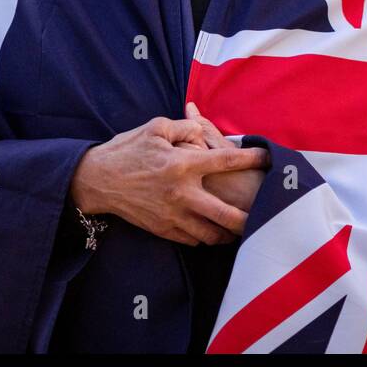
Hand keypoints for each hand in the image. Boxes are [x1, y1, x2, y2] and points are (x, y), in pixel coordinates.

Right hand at [70, 116, 268, 245]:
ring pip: (212, 234)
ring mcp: (172, 215)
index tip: (268, 157)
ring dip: (230, 232)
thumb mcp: (155, 127)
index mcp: (183, 164)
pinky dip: (207, 236)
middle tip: (265, 215)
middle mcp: (182, 193)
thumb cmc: (127, 149)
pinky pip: (193, 239)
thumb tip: (204, 131)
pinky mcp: (162, 229)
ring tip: (242, 227)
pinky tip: (214, 230)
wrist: (98, 179)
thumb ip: (186, 127)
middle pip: (227, 215)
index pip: (226, 160)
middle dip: (251, 219)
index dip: (251, 159)